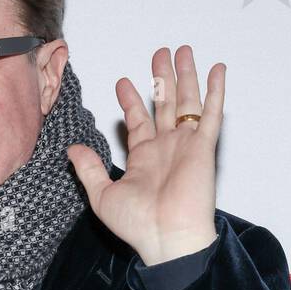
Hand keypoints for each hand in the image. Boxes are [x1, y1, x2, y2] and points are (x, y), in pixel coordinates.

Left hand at [67, 46, 223, 266]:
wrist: (166, 238)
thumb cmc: (137, 224)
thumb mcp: (101, 195)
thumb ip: (89, 169)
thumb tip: (73, 148)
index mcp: (143, 157)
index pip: (138, 121)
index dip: (131, 100)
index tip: (123, 82)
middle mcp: (165, 147)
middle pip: (165, 104)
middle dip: (162, 78)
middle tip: (160, 53)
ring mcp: (185, 146)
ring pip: (187, 102)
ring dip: (186, 76)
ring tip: (183, 51)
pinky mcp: (203, 148)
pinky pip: (210, 115)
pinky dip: (215, 92)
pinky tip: (217, 70)